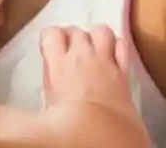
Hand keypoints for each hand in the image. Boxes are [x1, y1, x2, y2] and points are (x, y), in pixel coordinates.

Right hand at [41, 26, 149, 146]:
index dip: (50, 38)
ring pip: (101, 30)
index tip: (49, 47)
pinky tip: (111, 54)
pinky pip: (122, 45)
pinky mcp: (123, 70)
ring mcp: (105, 61)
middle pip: (75, 30)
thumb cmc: (72, 123)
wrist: (105, 134)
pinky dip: (116, 45)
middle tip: (69, 49)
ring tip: (91, 46)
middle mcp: (82, 56)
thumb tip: (42, 72)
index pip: (51, 33)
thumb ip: (47, 78)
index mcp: (59, 63)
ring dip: (95, 35)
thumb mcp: (47, 100)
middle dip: (71, 36)